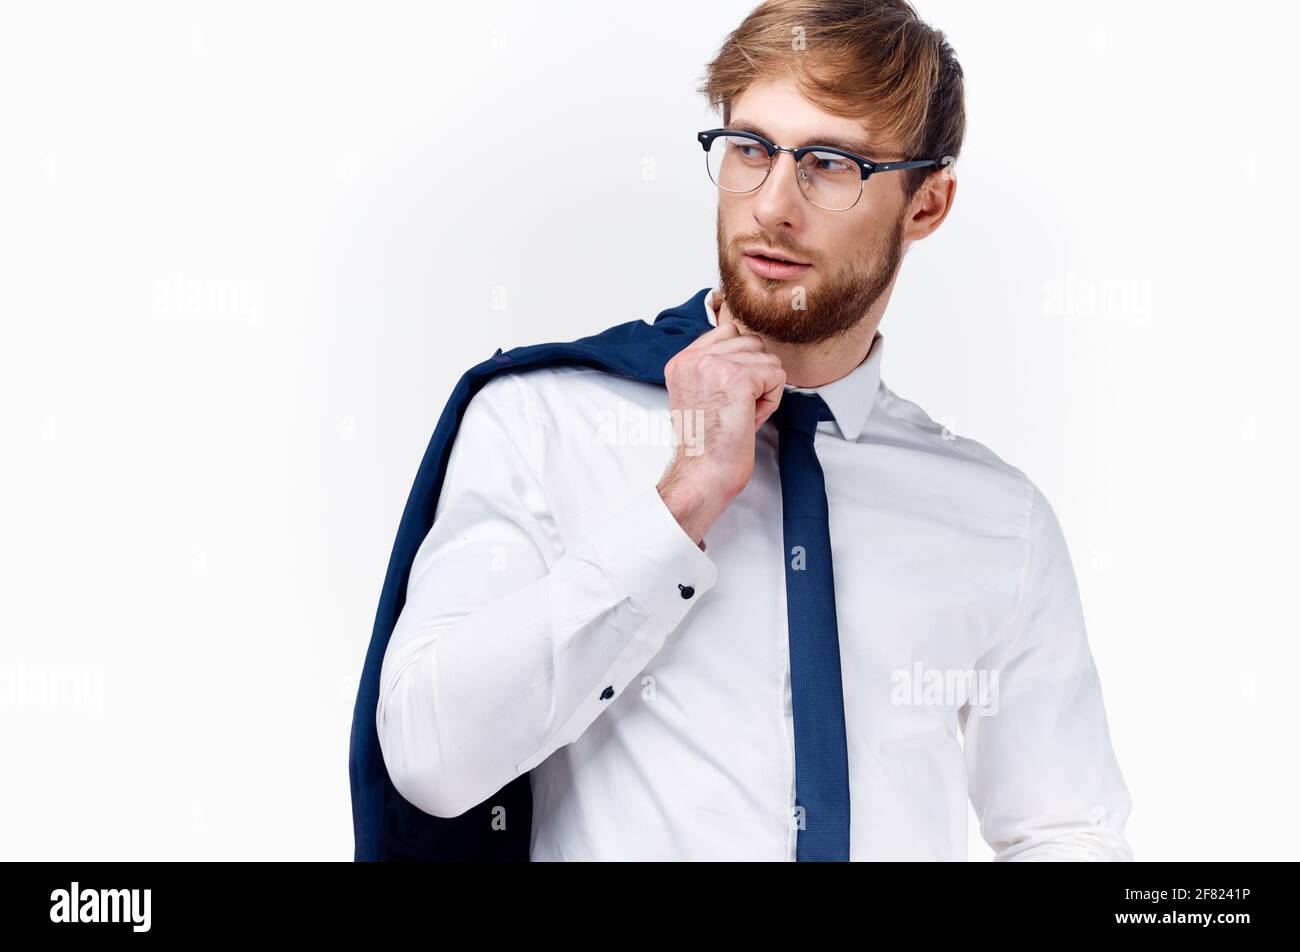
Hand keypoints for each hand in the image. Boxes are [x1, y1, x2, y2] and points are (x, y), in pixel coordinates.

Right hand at [656, 312, 785, 542]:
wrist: (702, 473)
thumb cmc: (706, 444)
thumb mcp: (699, 393)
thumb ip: (714, 367)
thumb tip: (747, 350)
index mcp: (682, 360)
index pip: (728, 330)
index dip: (741, 360)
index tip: (730, 393)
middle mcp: (695, 358)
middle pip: (752, 342)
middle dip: (755, 374)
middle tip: (737, 407)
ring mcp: (715, 365)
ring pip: (768, 358)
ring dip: (764, 387)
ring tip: (743, 412)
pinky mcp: (738, 378)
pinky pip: (777, 375)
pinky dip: (772, 399)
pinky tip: (750, 417)